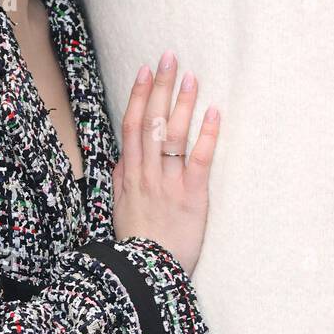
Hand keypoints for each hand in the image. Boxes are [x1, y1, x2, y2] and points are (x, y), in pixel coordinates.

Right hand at [112, 50, 218, 276]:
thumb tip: (121, 156)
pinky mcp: (192, 198)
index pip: (132, 125)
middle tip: (170, 57)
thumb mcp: (119, 209)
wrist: (147, 277)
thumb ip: (120, 180)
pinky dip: (206, 135)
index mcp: (130, 174)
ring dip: (183, 104)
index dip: (138, 95)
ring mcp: (168, 184)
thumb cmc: (136, 244)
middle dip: (160, 87)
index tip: (145, 69)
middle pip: (152, 121)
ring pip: (173, 135)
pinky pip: (199, 161)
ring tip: (192, 77)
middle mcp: (147, 173)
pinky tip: (215, 113)